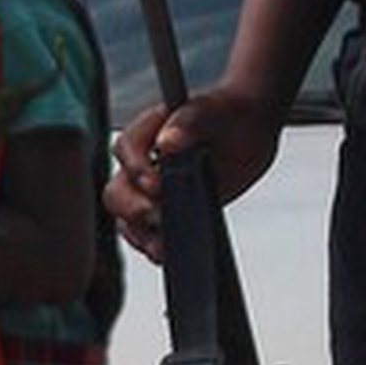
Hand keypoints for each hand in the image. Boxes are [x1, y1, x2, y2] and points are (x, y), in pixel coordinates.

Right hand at [104, 88, 286, 262]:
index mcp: (146, 132)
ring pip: (128, 218)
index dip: (136, 169)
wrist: (248, 128)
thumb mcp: (211, 111)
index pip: (126, 150)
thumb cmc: (226, 112)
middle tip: (158, 217)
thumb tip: (168, 142)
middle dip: (133, 208)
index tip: (156, 184)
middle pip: (117, 191)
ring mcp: (152, 190)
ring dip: (141, 234)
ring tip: (163, 247)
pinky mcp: (167, 210)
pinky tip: (169, 253)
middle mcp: (142, 162)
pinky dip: (154, 245)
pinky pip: (148, 233)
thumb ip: (188, 123)